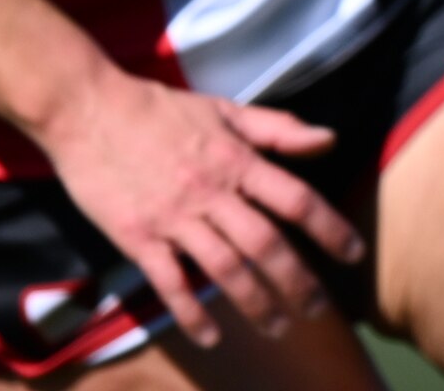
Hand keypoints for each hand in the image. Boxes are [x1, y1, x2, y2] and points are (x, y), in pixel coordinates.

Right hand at [33, 63, 367, 347]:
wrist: (89, 108)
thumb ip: (278, 129)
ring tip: (277, 327)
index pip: (296, 199)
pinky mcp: (137, 236)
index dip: (330, 229)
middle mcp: (211, 192)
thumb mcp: (225, 110)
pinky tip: (210, 335)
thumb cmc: (161, 110)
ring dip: (255, 303)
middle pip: (266, 244)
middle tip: (318, 310)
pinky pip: (170, 282)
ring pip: (224, 268)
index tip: (355, 255)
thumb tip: (330, 139)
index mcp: (236, 160)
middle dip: (297, 282)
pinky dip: (191, 312)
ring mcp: (174, 217)